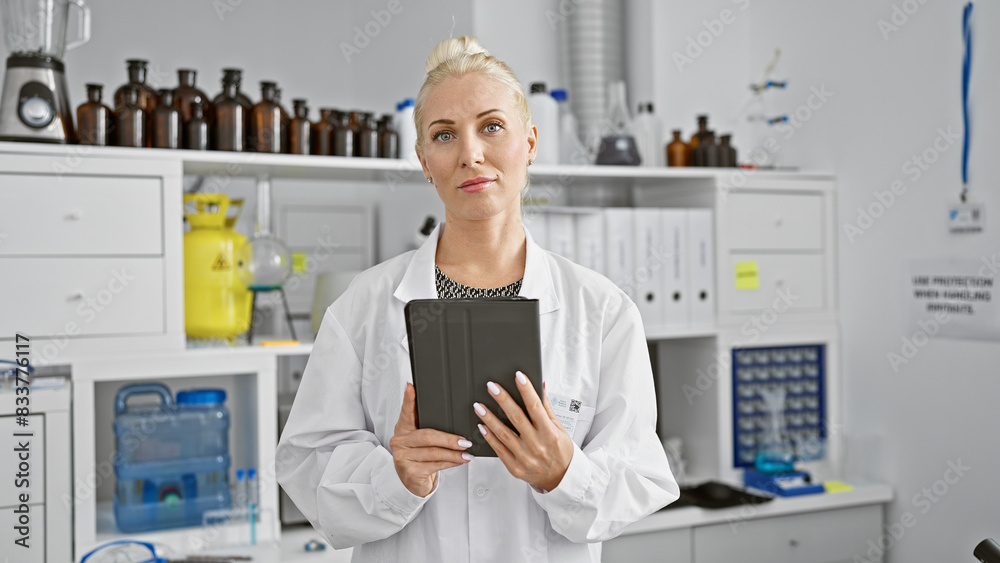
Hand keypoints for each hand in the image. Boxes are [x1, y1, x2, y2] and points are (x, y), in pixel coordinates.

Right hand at [390, 383, 473, 496]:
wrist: (412, 482)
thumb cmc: (419, 457)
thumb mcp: (421, 440)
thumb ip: (429, 426)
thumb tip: (449, 412)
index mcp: (402, 428)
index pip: (406, 411)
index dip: (409, 399)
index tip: (411, 387)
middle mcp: (399, 441)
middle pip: (427, 436)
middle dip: (449, 439)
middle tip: (465, 441)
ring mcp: (403, 457)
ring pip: (434, 452)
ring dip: (454, 453)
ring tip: (467, 452)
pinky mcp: (410, 472)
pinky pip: (435, 465)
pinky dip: (450, 462)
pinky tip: (460, 460)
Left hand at [474, 372, 574, 491]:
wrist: (561, 479)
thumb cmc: (562, 452)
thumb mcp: (559, 429)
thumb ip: (547, 408)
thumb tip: (540, 386)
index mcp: (549, 433)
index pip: (535, 407)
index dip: (526, 390)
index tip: (518, 376)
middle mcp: (537, 445)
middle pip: (516, 417)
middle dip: (502, 400)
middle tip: (491, 386)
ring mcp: (525, 457)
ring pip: (503, 434)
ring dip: (489, 418)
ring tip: (479, 405)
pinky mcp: (515, 467)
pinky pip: (499, 450)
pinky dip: (489, 437)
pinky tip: (482, 426)